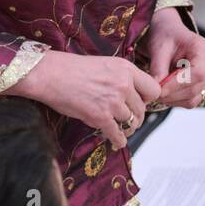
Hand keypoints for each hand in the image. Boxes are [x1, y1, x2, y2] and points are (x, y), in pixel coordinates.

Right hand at [8, 50, 159, 149]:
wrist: (51, 75)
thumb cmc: (73, 69)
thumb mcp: (105, 64)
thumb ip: (122, 77)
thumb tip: (134, 95)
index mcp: (126, 68)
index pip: (153, 89)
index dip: (147, 99)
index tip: (140, 102)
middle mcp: (123, 84)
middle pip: (143, 109)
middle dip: (136, 116)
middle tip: (129, 119)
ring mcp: (113, 101)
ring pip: (132, 123)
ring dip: (128, 129)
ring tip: (122, 130)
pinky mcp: (100, 117)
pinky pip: (118, 135)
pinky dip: (118, 141)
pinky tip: (116, 141)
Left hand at [139, 7, 204, 108]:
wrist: (171, 34)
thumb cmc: (166, 36)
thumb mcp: (159, 48)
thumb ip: (158, 69)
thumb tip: (156, 90)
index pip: (197, 74)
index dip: (176, 85)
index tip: (157, 89)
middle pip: (195, 89)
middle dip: (171, 94)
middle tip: (153, 93)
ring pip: (193, 99)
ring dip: (172, 99)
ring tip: (157, 91)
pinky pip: (192, 101)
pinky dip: (176, 100)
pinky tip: (166, 91)